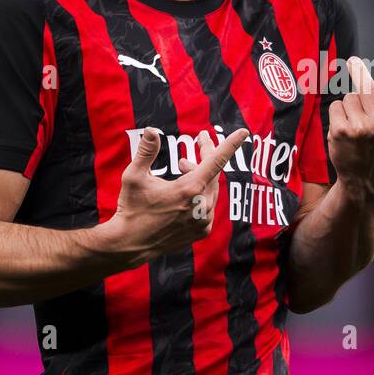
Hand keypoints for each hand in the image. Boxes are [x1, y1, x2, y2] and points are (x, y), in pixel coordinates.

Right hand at [101, 126, 248, 266]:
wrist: (129, 244)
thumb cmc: (131, 209)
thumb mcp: (134, 176)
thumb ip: (146, 151)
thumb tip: (151, 130)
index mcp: (189, 189)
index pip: (216, 160)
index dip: (231, 144)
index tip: (243, 132)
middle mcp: (201, 205)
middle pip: (213, 172)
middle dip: (205, 156)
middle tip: (194, 146)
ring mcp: (203, 221)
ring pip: (211, 190)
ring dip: (200, 176)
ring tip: (182, 170)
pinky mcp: (201, 232)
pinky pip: (208, 207)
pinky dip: (200, 196)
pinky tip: (185, 195)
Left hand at [328, 49, 373, 200]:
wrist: (364, 178)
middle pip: (366, 86)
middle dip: (358, 70)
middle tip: (353, 61)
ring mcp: (359, 128)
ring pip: (350, 96)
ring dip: (352, 104)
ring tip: (358, 122)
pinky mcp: (341, 132)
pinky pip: (337, 107)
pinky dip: (339, 113)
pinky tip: (346, 129)